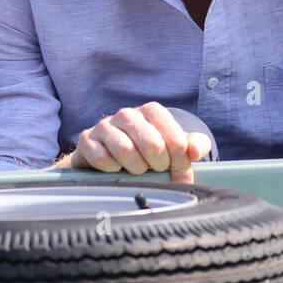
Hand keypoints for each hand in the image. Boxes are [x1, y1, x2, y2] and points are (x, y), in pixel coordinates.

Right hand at [70, 102, 211, 183]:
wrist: (108, 156)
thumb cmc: (146, 151)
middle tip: (155, 170)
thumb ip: (193, 145)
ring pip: (126, 151)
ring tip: (136, 170)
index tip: (176, 171)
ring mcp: (105, 126)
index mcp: (151, 111)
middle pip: (152, 145)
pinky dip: (112, 170)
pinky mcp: (87, 140)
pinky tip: (115, 168)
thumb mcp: (173, 147)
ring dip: (135, 169)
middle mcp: (127, 114)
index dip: (179, 161)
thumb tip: (195, 152)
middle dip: (158, 165)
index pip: (175, 139)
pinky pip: (102, 159)